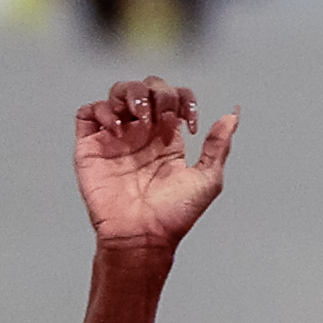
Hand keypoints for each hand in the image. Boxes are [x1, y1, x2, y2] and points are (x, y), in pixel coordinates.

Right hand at [74, 76, 238, 251]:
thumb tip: (234, 114)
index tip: (189, 123)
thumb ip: (218, 145)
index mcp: (169, 138)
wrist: (143, 235)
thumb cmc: (175, 214)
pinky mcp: (91, 146)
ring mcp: (116, 138)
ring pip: (117, 93)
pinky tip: (118, 129)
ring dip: (131, 94)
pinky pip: (88, 112)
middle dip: (158, 92)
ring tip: (140, 118)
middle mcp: (142, 134)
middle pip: (146, 87)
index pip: (174, 97)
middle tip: (163, 116)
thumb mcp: (207, 179)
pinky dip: (102, 110)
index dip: (183, 98)